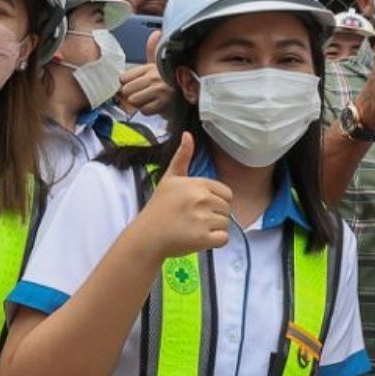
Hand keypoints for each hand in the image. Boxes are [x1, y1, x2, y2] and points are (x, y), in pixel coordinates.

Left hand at [117, 31, 172, 115]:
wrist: (188, 96)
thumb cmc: (171, 80)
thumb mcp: (161, 64)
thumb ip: (153, 50)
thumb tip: (156, 34)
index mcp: (151, 67)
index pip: (124, 77)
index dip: (126, 83)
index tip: (132, 84)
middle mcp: (154, 78)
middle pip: (126, 90)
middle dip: (131, 94)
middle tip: (140, 93)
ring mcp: (159, 91)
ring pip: (134, 100)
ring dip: (138, 103)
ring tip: (147, 99)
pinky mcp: (162, 105)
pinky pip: (144, 110)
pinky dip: (147, 110)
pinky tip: (153, 105)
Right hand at [133, 134, 232, 257]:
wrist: (146, 236)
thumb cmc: (159, 207)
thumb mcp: (169, 178)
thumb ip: (182, 157)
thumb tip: (188, 134)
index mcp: (197, 183)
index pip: (226, 194)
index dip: (215, 202)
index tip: (197, 207)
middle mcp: (201, 199)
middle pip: (227, 209)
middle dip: (214, 215)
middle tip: (194, 219)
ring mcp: (202, 219)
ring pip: (225, 224)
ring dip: (214, 229)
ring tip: (193, 228)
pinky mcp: (203, 238)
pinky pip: (223, 239)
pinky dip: (215, 241)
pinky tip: (199, 239)